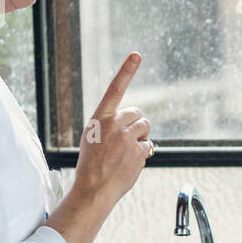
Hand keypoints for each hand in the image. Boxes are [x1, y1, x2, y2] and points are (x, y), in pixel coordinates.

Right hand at [75, 53, 152, 203]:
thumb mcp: (93, 137)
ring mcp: (127, 138)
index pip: (115, 89)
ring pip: (145, 128)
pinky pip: (149, 145)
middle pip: (138, 113)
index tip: (136, 55)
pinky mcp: (139, 151)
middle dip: (137, 124)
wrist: (94, 188)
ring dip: (141, 137)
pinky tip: (130, 162)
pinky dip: (143, 152)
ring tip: (126, 152)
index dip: (126, 71)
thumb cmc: (92, 164)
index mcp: (99, 118)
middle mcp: (114, 124)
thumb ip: (110, 125)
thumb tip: (135, 122)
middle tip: (126, 140)